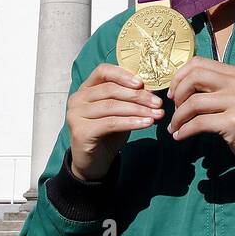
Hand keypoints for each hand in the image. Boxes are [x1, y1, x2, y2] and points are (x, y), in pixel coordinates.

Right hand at [66, 63, 163, 180]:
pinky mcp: (81, 131)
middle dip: (138, 96)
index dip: (123, 75)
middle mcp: (77, 99)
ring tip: (157, 115)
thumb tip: (153, 90)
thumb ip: (130, 99)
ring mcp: (76, 115)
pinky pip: (111, 123)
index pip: (103, 71)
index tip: (142, 83)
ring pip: (112, 106)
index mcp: (86, 88)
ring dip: (138, 110)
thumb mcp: (121, 112)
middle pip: (111, 90)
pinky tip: (146, 123)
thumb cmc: (108, 134)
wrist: (94, 163)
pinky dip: (131, 122)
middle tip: (158, 103)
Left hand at [166, 57, 234, 162]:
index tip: (173, 92)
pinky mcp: (232, 123)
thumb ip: (212, 84)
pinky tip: (179, 135)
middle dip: (178, 93)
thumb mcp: (233, 93)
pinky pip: (199, 123)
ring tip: (174, 126)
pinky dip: (184, 130)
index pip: (199, 63)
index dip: (180, 76)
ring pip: (194, 102)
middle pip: (195, 78)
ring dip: (178, 117)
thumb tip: (179, 84)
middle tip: (174, 108)